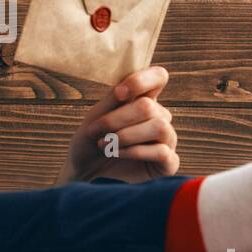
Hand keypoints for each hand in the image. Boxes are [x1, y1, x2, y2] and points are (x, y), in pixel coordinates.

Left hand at [57, 66, 179, 184]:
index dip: (142, 80)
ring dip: (125, 135)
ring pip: (159, 127)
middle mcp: (159, 117)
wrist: (84, 174)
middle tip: (95, 131)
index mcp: (144, 99)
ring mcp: (166, 141)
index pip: (158, 77)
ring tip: (103, 144)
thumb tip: (125, 87)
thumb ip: (114, 99)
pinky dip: (134, 151)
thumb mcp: (97, 116)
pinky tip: (116, 154)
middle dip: (117, 119)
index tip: (119, 94)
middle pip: (149, 107)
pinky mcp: (168, 164)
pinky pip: (161, 152)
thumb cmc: (92, 142)